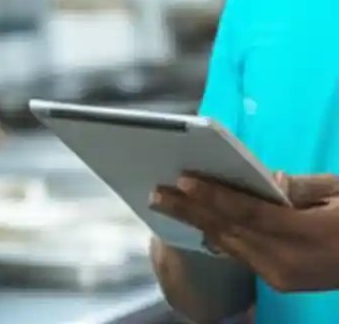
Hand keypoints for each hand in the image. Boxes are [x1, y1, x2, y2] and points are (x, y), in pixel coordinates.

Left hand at [152, 173, 338, 291]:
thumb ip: (301, 187)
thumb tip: (265, 179)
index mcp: (309, 235)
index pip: (250, 213)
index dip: (215, 197)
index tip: (183, 181)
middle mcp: (290, 261)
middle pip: (231, 231)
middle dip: (190, 211)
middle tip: (155, 193)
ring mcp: (283, 277)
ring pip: (231, 245)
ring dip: (197, 223)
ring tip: (165, 205)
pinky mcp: (281, 283)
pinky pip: (241, 255)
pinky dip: (217, 236)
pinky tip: (197, 223)